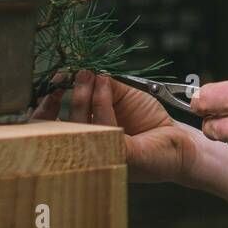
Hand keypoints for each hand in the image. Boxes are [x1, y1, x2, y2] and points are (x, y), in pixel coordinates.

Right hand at [31, 70, 199, 185]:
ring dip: (83, 97)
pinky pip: (105, 130)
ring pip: (81, 128)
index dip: (47, 104)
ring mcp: (104, 155)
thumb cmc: (151, 121)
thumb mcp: (124, 95)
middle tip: (73, 76)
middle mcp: (89, 148)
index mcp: (85, 136)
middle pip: (62, 128)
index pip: (53, 126)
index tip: (56, 79)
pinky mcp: (122, 156)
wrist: (179, 139)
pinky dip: (102, 105)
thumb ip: (103, 86)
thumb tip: (83, 71)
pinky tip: (105, 89)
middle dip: (64, 98)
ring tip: (89, 77)